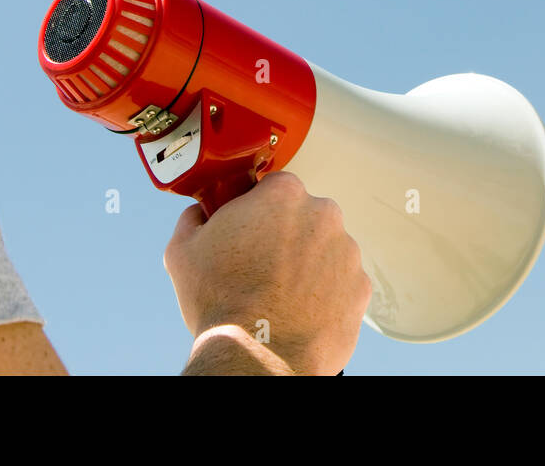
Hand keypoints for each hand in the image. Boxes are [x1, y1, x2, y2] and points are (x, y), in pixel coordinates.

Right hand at [163, 170, 371, 374]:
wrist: (259, 356)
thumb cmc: (221, 301)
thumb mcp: (182, 251)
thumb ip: (193, 219)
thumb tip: (198, 215)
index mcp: (284, 194)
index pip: (273, 189)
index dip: (256, 211)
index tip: (246, 232)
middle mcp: (324, 215)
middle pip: (303, 217)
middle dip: (285, 236)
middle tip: (259, 267)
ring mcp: (348, 251)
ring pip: (325, 250)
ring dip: (307, 265)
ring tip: (278, 295)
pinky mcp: (361, 287)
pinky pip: (341, 283)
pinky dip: (325, 294)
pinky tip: (299, 310)